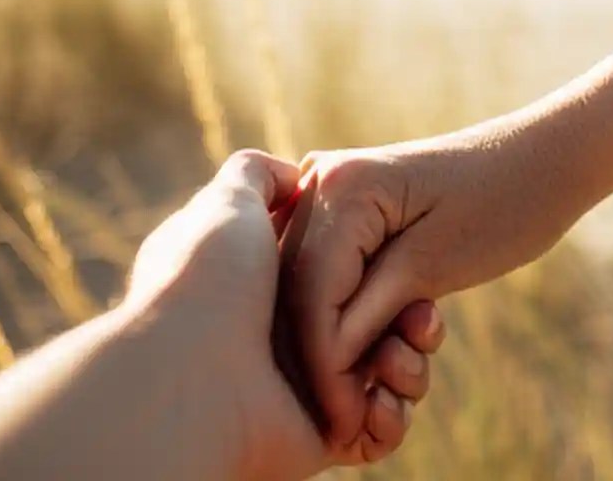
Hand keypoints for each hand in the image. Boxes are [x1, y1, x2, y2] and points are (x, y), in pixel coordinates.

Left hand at [129, 150, 445, 478]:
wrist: (189, 372)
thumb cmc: (210, 279)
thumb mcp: (228, 203)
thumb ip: (258, 175)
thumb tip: (294, 175)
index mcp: (272, 288)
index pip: (350, 276)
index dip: (385, 266)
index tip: (408, 255)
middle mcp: (289, 339)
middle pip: (378, 325)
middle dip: (412, 319)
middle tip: (423, 313)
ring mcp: (307, 391)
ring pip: (387, 376)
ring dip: (408, 367)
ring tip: (400, 359)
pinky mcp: (320, 438)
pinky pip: (378, 429)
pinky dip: (392, 415)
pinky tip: (384, 398)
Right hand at [282, 130, 577, 445]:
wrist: (545, 156)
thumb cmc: (506, 204)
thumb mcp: (438, 264)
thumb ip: (371, 310)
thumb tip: (323, 363)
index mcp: (342, 186)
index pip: (308, 294)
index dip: (323, 366)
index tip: (345, 422)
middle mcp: (320, 179)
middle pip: (297, 291)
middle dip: (328, 358)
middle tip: (363, 414)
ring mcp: (330, 191)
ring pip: (310, 286)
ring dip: (345, 337)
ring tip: (398, 366)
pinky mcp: (348, 208)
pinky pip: (333, 272)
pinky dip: (356, 312)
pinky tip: (395, 338)